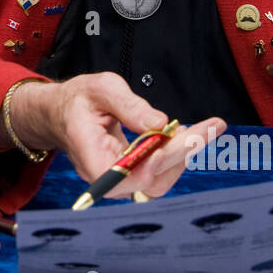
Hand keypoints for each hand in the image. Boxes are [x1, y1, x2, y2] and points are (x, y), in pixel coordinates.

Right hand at [11, 72, 224, 196]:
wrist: (61, 113)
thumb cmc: (78, 100)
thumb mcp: (101, 89)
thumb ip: (129, 105)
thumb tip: (160, 123)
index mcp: (90, 156)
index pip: (128, 173)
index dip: (158, 160)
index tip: (184, 135)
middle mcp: (104, 177)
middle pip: (149, 180)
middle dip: (182, 153)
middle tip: (211, 127)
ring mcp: (116, 180)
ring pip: (157, 183)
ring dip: (182, 157)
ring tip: (200, 130)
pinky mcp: (128, 176)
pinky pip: (156, 175)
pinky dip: (175, 157)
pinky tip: (186, 136)